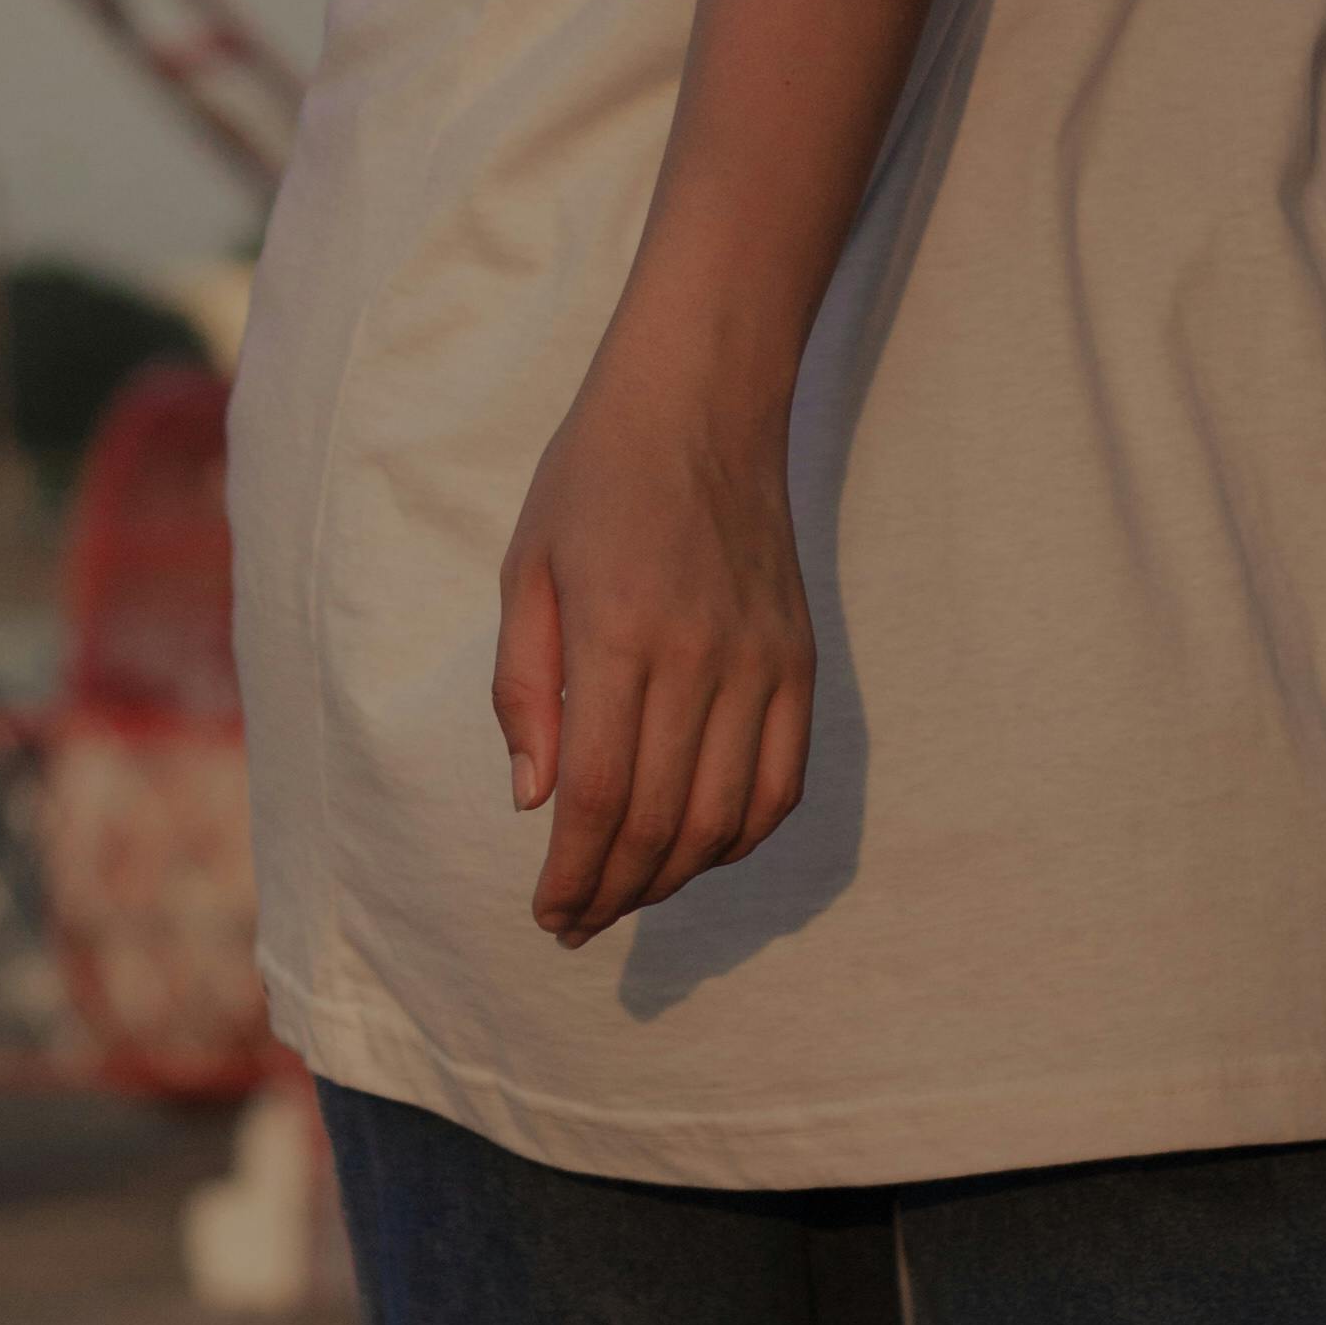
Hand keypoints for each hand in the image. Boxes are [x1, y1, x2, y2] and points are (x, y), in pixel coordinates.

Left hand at [491, 326, 814, 948]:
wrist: (702, 401)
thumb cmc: (594, 478)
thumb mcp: (527, 570)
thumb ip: (525, 689)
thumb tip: (533, 804)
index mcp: (620, 632)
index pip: (597, 795)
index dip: (572, 874)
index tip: (549, 914)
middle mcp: (700, 656)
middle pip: (659, 822)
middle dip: (612, 893)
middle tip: (576, 923)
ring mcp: (761, 661)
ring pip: (724, 818)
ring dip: (671, 878)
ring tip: (626, 894)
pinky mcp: (799, 660)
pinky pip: (781, 783)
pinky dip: (740, 836)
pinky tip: (697, 848)